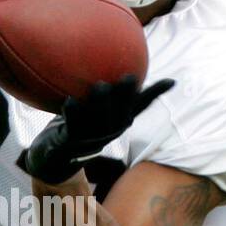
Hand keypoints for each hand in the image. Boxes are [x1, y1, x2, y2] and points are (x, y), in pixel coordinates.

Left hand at [24, 75, 174, 184]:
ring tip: (100, 86)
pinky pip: (72, 128)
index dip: (153, 95)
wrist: (57, 155)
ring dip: (99, 105)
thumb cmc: (82, 124)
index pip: (139, 107)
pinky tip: (69, 101)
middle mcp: (109, 132)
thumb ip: (117, 92)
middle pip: (120, 115)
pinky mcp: (71, 143)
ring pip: (98, 122)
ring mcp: (91, 139)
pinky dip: (71, 115)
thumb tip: (143, 69)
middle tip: (127, 77)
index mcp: (119, 121)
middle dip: (124, 97)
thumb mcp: (102, 107)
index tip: (169, 81)